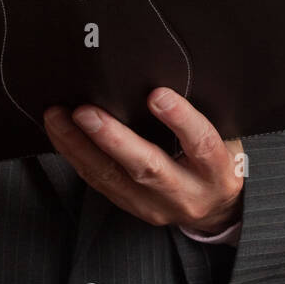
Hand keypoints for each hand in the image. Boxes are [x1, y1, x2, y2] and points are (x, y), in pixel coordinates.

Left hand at [43, 88, 244, 233]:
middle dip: (113, 139)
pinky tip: (61, 134)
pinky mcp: (132, 208)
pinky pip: (98, 183)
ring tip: (57, 117)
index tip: (156, 94)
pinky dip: (76, 156)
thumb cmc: (218, 161)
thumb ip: (201, 112)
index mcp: (216, 171)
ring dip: (80, 146)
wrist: (218, 211)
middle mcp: (186, 193)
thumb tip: (166, 72)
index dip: (180, 119)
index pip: (201, 145)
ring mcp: (156, 206)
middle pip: (147, 168)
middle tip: (85, 111)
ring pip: (112, 178)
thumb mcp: (227, 138)